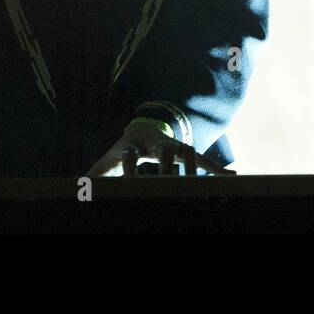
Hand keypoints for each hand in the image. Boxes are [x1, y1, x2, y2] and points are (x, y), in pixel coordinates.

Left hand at [85, 119, 232, 176]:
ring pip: (191, 155)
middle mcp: (164, 144)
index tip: (130, 153)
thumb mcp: (115, 156)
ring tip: (221, 176)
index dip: (132, 155)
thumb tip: (81, 184)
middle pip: (167, 150)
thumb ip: (101, 169)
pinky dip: (217, 170)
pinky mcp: (189, 156)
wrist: (149, 128)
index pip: (137, 151)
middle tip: (171, 171)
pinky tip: (232, 178)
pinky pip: (204, 163)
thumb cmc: (130, 146)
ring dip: (203, 164)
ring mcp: (179, 148)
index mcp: (142, 146)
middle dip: (169, 159)